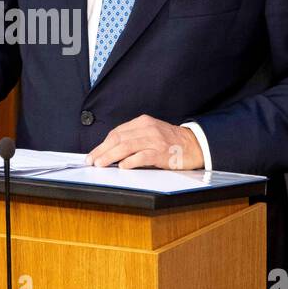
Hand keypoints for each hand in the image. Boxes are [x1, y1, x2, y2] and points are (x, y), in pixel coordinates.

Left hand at [85, 115, 203, 169]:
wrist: (195, 144)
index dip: (102, 144)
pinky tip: (123, 166)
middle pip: (118, 139)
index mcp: (143, 122)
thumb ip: (134, 138)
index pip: (117, 132)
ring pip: (127, 146)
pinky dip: (131, 161)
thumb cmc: (171, 141)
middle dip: (102, 150)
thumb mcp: (151, 132)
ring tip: (101, 164)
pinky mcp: (161, 152)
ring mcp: (155, 140)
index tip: (93, 154)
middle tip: (92, 160)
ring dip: (111, 156)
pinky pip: (142, 156)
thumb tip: (112, 151)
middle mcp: (147, 129)